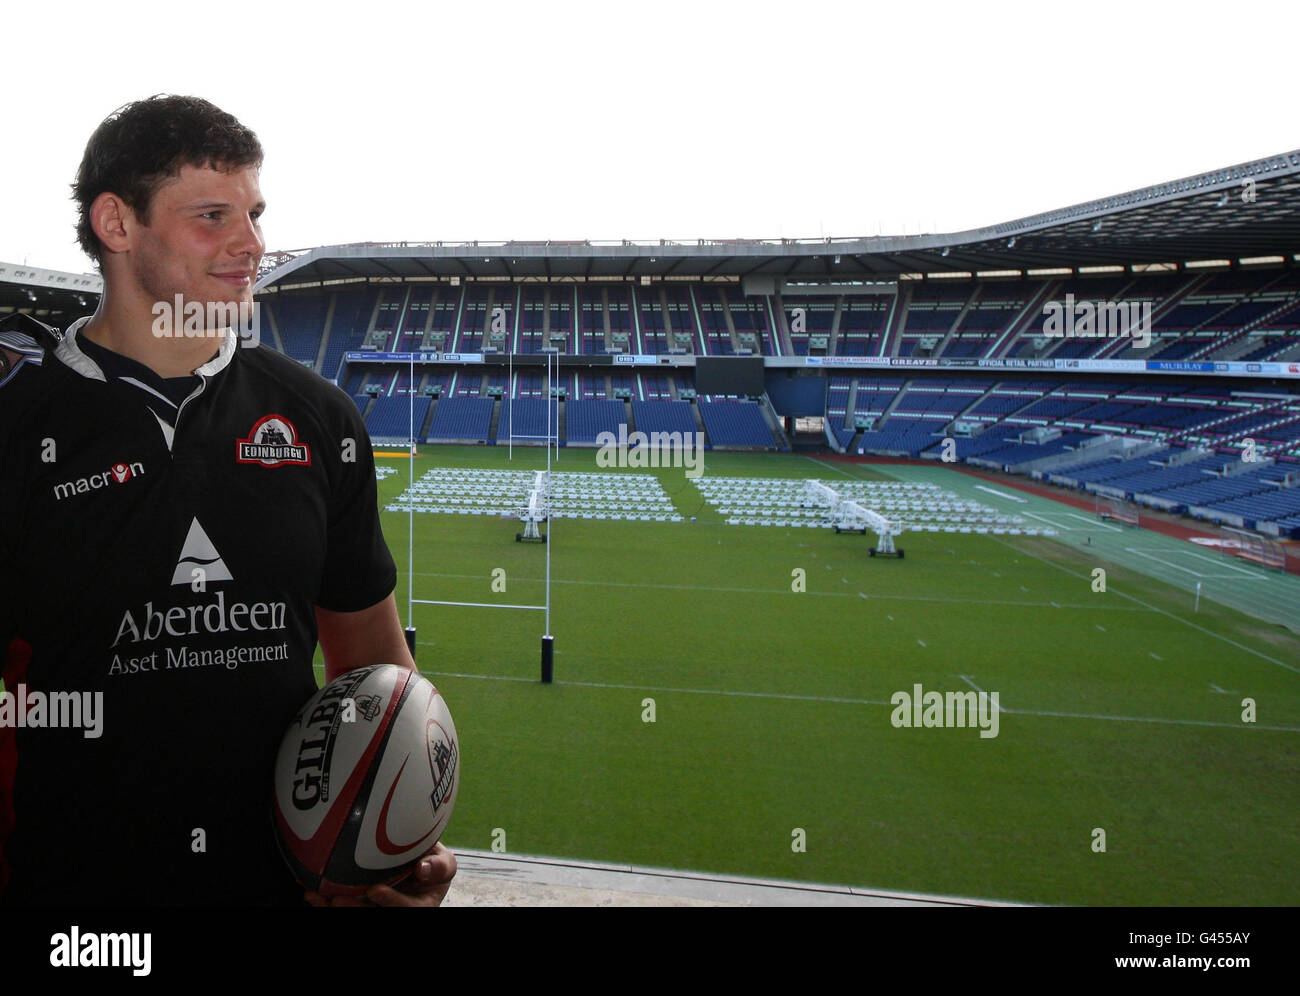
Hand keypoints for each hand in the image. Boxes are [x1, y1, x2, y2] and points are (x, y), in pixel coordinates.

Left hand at [305, 842, 456, 906]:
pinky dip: (323, 900)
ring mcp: (375, 908)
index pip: (405, 908)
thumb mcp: (444, 863)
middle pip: (372, 914)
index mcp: (418, 906)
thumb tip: (423, 868)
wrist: (420, 863)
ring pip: (353, 911)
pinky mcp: (358, 903)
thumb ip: (440, 865)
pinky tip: (309, 891)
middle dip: (353, 909)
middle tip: (336, 898)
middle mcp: (394, 909)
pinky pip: (340, 904)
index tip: (374, 890)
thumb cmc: (432, 864)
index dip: (390, 901)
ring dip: (331, 907)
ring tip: (315, 896)